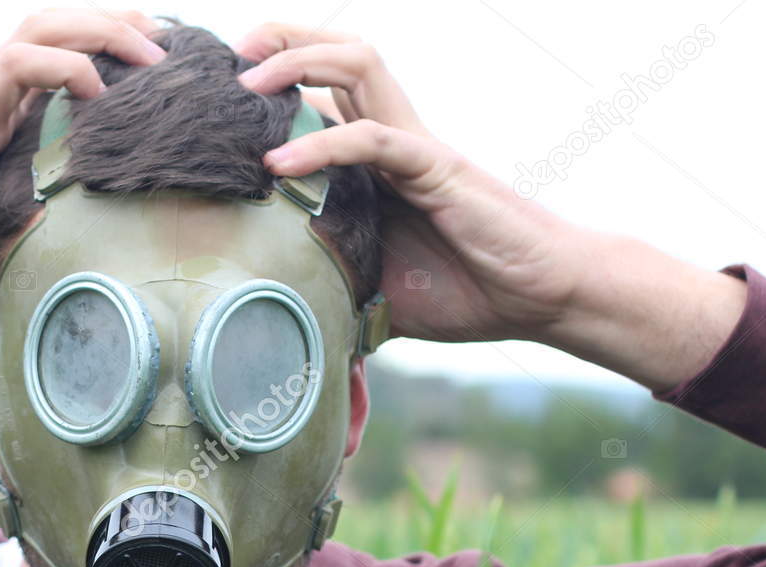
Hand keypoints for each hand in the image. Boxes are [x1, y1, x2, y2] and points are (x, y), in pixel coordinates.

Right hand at [0, 9, 164, 289]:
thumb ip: (10, 267)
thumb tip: (38, 319)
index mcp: (8, 137)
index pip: (75, 82)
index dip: (122, 72)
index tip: (168, 91)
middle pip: (70, 39)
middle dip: (126, 31)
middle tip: (176, 49)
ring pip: (48, 31)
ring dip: (105, 31)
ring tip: (152, 47)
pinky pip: (19, 66)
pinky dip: (63, 66)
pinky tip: (96, 86)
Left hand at [236, 25, 745, 388]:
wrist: (541, 297)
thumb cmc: (470, 290)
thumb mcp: (381, 295)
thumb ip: (336, 292)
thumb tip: (285, 326)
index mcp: (379, 162)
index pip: (324, 97)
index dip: (275, 84)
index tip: (223, 96)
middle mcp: (395, 139)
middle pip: (337, 57)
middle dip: (280, 41)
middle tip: (230, 56)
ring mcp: (415, 148)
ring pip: (356, 67)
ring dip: (297, 65)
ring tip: (247, 84)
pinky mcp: (434, 168)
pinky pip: (372, 139)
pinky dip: (321, 146)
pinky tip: (277, 165)